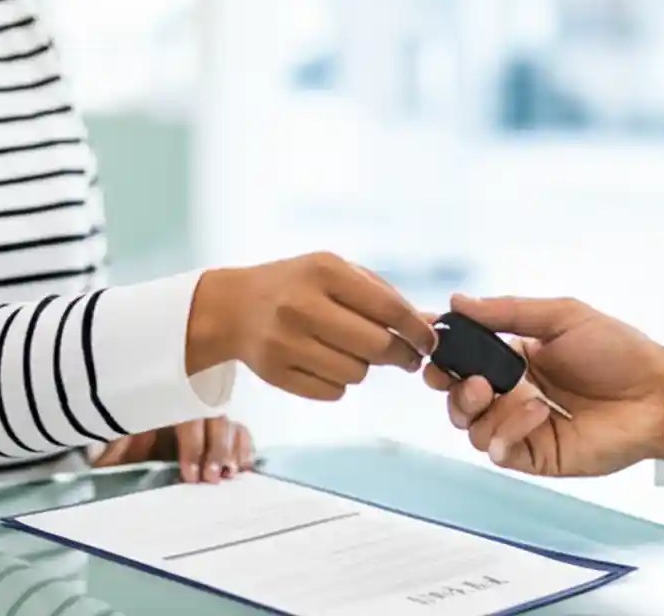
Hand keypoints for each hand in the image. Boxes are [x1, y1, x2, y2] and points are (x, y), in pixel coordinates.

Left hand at [93, 416, 255, 483]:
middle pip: (213, 421)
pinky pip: (241, 429)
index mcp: (169, 401)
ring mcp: (210, 411)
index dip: (191, 447)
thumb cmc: (134, 422)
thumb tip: (102, 464)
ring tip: (233, 473)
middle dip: (216, 451)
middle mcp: (194, 402)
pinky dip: (245, 446)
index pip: (186, 419)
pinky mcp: (223, 424)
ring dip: (233, 450)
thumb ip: (115, 445)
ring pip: (230, 425)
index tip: (191, 474)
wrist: (141, 407)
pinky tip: (246, 465)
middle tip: (214, 478)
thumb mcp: (122, 430)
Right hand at [185, 252, 436, 400]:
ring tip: (350, 350)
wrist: (233, 308)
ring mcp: (286, 342)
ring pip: (356, 373)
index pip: (388, 307)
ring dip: (364, 367)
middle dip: (402, 355)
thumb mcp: (335, 272)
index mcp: (324, 271)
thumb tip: (429, 324)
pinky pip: (333, 392)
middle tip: (407, 357)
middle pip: (376, 346)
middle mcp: (303, 306)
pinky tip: (325, 362)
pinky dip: (338, 382)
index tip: (430, 342)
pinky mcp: (277, 374)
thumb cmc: (297, 285)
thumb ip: (382, 295)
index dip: (417, 330)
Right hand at [424, 294, 663, 476]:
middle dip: (452, 389)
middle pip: (456, 398)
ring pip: (471, 427)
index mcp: (514, 357)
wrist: (659, 394)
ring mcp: (522, 426)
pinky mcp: (536, 454)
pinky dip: (509, 431)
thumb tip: (457, 301)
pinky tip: (539, 414)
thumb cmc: (618, 351)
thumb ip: (508, 312)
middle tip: (472, 380)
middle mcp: (512, 393)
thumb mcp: (562, 317)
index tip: (429, 346)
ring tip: (515, 394)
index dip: (441, 355)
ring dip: (483, 411)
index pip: (463, 358)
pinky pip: (500, 450)